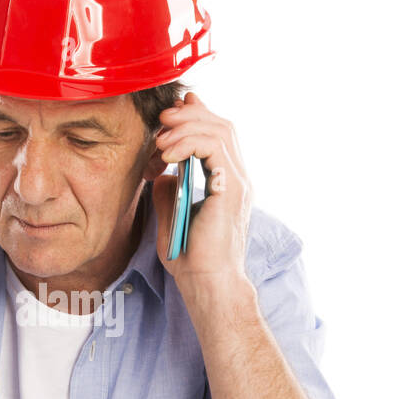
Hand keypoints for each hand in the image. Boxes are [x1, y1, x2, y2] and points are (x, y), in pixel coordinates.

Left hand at [147, 91, 252, 285]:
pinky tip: (167, 153)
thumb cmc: (191, 259)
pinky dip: (188, 142)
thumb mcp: (172, 217)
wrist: (208, 285)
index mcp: (228, 183)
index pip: (219, 135)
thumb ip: (169, 192)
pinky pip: (213, 148)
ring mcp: (238, 183)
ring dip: (186, 125)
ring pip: (220, 130)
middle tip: (162, 119)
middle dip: (189, 115)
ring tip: (161, 136)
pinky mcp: (231, 190)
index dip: (197, 115)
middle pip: (222, 126)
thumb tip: (161, 172)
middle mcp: (238, 179)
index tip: (170, 113)